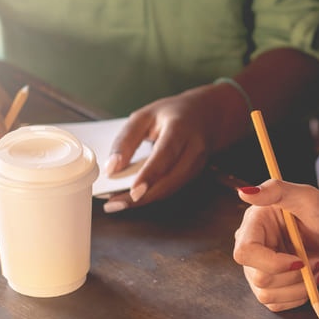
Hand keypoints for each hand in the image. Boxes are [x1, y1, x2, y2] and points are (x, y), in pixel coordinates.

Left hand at [101, 86, 221, 210]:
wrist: (207, 116)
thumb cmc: (171, 115)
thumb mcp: (144, 117)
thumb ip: (126, 140)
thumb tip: (111, 168)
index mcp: (180, 128)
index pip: (165, 154)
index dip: (150, 174)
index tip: (133, 192)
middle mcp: (193, 149)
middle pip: (170, 179)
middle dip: (143, 195)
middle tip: (115, 203)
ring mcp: (197, 165)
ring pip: (171, 188)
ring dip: (145, 199)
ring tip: (119, 203)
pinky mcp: (193, 175)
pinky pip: (171, 189)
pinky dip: (152, 195)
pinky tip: (135, 197)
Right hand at [232, 181, 318, 311]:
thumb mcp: (307, 197)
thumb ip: (276, 190)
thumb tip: (244, 192)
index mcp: (254, 224)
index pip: (245, 253)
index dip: (272, 263)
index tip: (300, 260)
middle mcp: (252, 247)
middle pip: (258, 278)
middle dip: (294, 276)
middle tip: (316, 261)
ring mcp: (260, 268)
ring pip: (267, 295)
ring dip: (299, 288)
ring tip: (316, 268)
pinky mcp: (271, 284)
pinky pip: (276, 304)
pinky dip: (298, 297)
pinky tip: (312, 280)